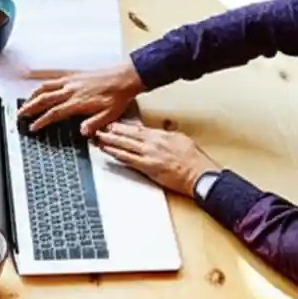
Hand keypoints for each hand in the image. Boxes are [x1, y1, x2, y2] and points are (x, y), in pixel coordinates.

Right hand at [18, 60, 144, 134]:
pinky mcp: (73, 76)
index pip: (55, 113)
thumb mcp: (110, 115)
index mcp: (78, 102)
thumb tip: (82, 132)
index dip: (42, 121)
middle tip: (20, 115)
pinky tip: (39, 89)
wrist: (125, 77)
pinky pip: (53, 80)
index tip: (33, 127)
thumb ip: (95, 124)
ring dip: (33, 96)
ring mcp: (71, 81)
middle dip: (30, 107)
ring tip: (25, 103)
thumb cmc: (118, 96)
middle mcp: (71, 90)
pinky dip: (42, 84)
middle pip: (44, 99)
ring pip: (45, 87)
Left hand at [94, 121, 219, 196]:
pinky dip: (116, 154)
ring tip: (98, 138)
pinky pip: (128, 159)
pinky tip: (108, 151)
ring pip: (125, 145)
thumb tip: (165, 125)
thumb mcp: (182, 139)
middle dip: (113, 131)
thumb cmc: (194, 159)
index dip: (124, 127)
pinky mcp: (148, 167)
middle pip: (128, 135)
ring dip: (110, 141)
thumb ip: (170, 131)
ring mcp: (149, 155)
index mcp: (161, 135)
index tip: (113, 124)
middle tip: (99, 128)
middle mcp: (153, 143)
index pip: (138, 129)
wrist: (199, 174)